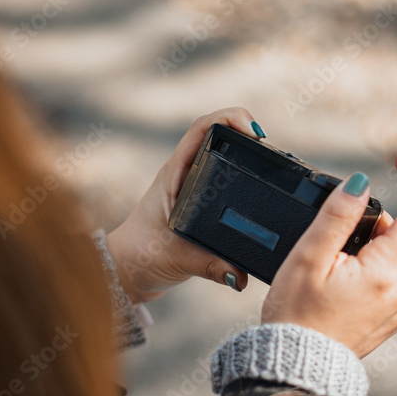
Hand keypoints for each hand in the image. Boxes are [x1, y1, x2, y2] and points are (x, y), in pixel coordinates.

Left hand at [105, 108, 263, 302]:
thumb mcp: (179, 260)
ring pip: (221, 154)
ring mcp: (191, 185)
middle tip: (269, 148)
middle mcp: (183, 174)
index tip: (254, 131)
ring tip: (269, 160)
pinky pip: (223, 177)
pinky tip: (258, 184)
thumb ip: (211, 267)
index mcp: (174, 175)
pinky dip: (241, 174)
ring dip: (243, 150)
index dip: (229, 119)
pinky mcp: (199, 201)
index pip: (201, 129)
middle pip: (216, 134)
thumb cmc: (141, 257)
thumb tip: (241, 276)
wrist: (127, 271)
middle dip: (244, 132)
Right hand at [261, 148, 396, 358]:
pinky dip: (380, 257)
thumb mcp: (309, 258)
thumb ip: (337, 216)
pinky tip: (345, 268)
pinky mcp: (395, 315)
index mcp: (387, 274)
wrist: (296, 369)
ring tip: (337, 250)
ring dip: (384, 235)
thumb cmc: (296, 316)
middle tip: (359, 203)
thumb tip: (362, 182)